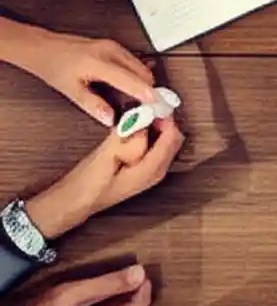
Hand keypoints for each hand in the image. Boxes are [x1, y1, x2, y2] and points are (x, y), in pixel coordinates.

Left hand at [7, 27, 154, 126]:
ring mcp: (114, 47)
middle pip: (143, 73)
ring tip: (141, 102)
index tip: (158, 105)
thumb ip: (93, 105)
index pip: (131, 80)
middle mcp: (110, 51)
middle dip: (149, 92)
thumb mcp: (70, 90)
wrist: (43, 48)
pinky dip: (139, 76)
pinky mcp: (115, 47)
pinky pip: (136, 62)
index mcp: (98, 62)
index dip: (147, 94)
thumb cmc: (53, 66)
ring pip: (142, 68)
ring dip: (145, 84)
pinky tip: (134, 87)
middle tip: (150, 109)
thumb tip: (111, 119)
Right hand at [26, 119, 184, 239]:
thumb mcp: (105, 156)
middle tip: (143, 105)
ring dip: (154, 125)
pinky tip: (131, 127)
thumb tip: (143, 118)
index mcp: (152, 169)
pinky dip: (147, 133)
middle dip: (161, 120)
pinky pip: (154, 145)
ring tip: (135, 113)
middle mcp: (158, 171)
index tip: (153, 102)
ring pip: (164, 141)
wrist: (75, 203)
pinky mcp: (143, 168)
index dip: (165, 117)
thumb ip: (126, 137)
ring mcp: (152, 171)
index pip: (172, 137)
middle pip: (172, 138)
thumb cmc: (88, 183)